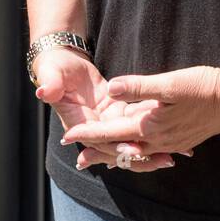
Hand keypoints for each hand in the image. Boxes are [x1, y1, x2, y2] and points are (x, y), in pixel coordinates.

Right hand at [32, 47, 180, 171]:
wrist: (59, 60)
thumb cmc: (54, 66)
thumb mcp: (51, 73)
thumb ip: (50, 83)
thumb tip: (44, 91)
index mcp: (78, 123)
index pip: (100, 140)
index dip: (116, 146)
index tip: (135, 149)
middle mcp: (93, 127)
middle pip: (118, 147)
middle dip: (141, 156)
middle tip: (166, 160)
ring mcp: (105, 120)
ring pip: (129, 140)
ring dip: (149, 148)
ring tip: (175, 155)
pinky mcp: (115, 110)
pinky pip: (134, 123)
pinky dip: (149, 130)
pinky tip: (170, 136)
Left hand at [59, 64, 219, 157]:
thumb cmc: (203, 87)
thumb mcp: (170, 83)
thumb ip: (138, 87)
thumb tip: (110, 89)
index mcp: (150, 128)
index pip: (111, 134)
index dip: (88, 134)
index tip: (66, 136)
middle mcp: (158, 141)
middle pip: (121, 150)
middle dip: (99, 153)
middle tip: (78, 159)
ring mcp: (171, 143)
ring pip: (136, 153)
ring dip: (117, 154)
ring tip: (102, 158)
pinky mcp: (181, 139)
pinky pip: (151, 151)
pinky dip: (137, 152)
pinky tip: (137, 149)